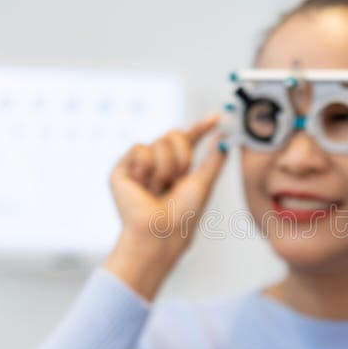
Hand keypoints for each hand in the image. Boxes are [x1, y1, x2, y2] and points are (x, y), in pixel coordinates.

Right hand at [104, 115, 227, 299]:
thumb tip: (225, 137)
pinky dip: (147, 167)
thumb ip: (214, 158)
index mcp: (178, 169)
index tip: (218, 117)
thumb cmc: (184, 215)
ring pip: (158, 142)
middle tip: (177, 179)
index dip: (202, 127)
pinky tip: (143, 185)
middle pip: (174, 135)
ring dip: (165, 168)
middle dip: (182, 155)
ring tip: (158, 189)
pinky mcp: (123, 169)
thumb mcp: (204, 183)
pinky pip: (139, 148)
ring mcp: (140, 166)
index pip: (189, 140)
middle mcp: (159, 164)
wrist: (160, 231)